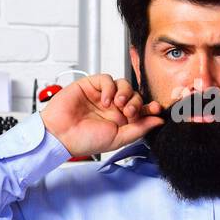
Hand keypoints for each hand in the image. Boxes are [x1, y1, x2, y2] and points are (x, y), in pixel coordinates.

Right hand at [40, 74, 164, 156]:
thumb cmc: (85, 140)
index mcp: (121, 120)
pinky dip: (110, 88)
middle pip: (135, 95)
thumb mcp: (118, 138)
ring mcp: (102, 95)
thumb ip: (139, 129)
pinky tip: (105, 100)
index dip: (150, 107)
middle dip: (136, 102)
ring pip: (123, 84)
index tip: (156, 109)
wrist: (61, 135)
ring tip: (118, 105)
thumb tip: (159, 121)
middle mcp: (113, 107)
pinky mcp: (90, 85)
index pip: (141, 109)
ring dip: (125, 93)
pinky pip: (107, 79)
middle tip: (129, 112)